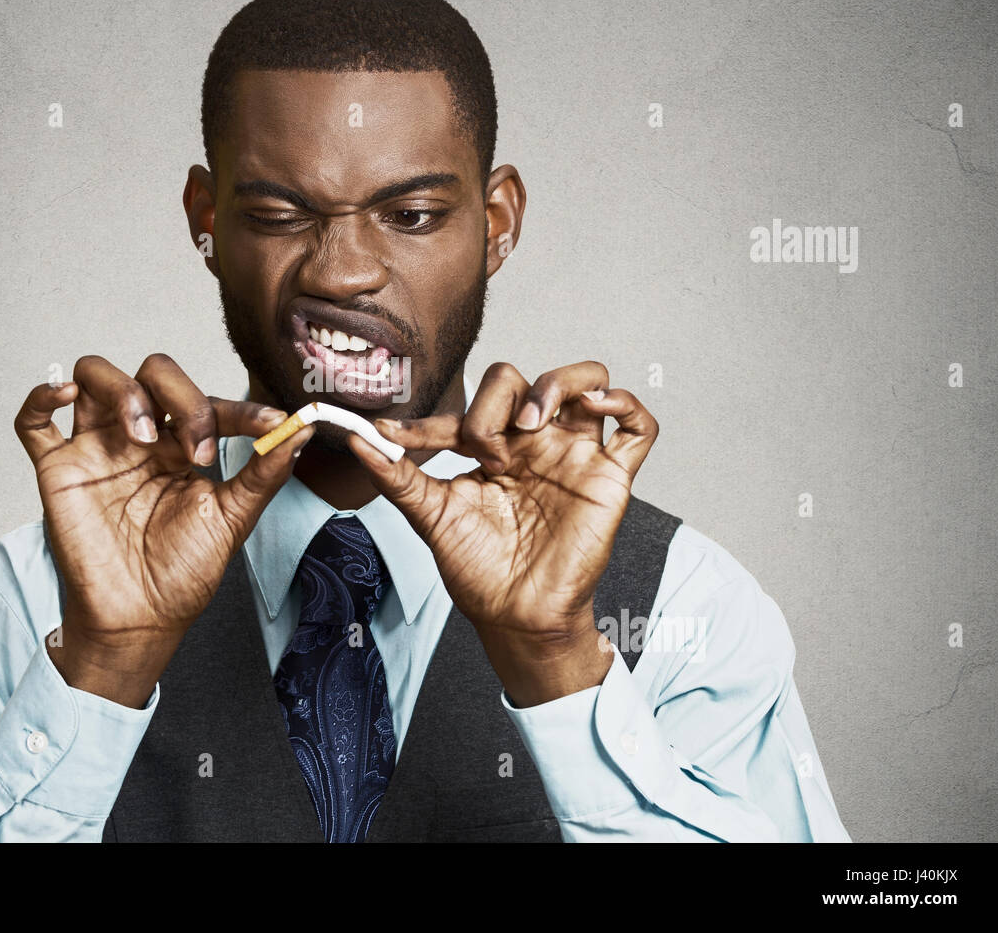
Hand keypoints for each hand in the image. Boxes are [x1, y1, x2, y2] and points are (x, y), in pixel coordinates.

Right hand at [14, 354, 312, 706]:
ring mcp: (96, 449)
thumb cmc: (182, 574)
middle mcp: (139, 437)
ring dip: (123, 390)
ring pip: (94, 376)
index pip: (208, 403)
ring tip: (144, 435)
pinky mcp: (57, 470)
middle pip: (152, 373)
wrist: (140, 619)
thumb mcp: (233, 520)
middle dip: (181, 396)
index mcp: (181, 445)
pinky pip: (33, 420)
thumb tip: (300, 430)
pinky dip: (41, 394)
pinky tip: (64, 393)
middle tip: (196, 446)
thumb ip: (263, 474)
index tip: (269, 423)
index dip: (240, 409)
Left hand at [347, 361, 658, 706]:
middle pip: (523, 380)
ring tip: (533, 418)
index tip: (398, 436)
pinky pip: (639, 428)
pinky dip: (624, 403)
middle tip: (485, 449)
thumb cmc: (479, 571)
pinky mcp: (610, 478)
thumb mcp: (431, 516)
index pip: (470, 407)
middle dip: (496, 403)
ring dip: (559, 382)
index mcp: (495, 449)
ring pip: (588, 382)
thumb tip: (358, 441)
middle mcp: (535, 445)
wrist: (514, 617)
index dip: (432, 419)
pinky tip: (595, 407)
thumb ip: (399, 477)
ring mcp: (574, 456)